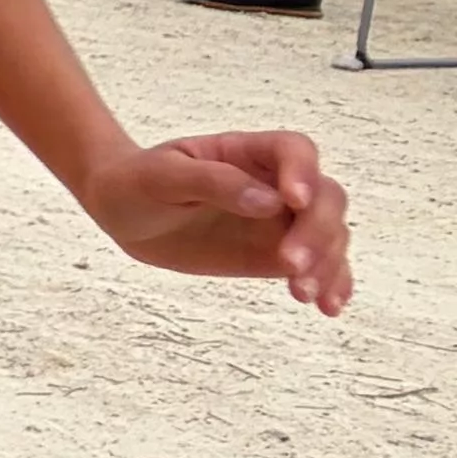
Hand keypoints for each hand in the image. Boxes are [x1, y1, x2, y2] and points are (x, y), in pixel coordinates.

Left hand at [78, 128, 350, 311]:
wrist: (125, 212)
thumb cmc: (138, 183)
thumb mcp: (161, 176)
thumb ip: (212, 182)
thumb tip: (269, 202)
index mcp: (247, 151)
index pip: (294, 150)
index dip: (303, 172)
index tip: (294, 201)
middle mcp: (276, 183)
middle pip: (325, 197)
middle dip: (317, 230)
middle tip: (289, 264)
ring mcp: (282, 220)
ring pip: (330, 234)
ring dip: (327, 263)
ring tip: (302, 293)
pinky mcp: (279, 254)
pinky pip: (320, 266)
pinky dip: (333, 284)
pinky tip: (329, 306)